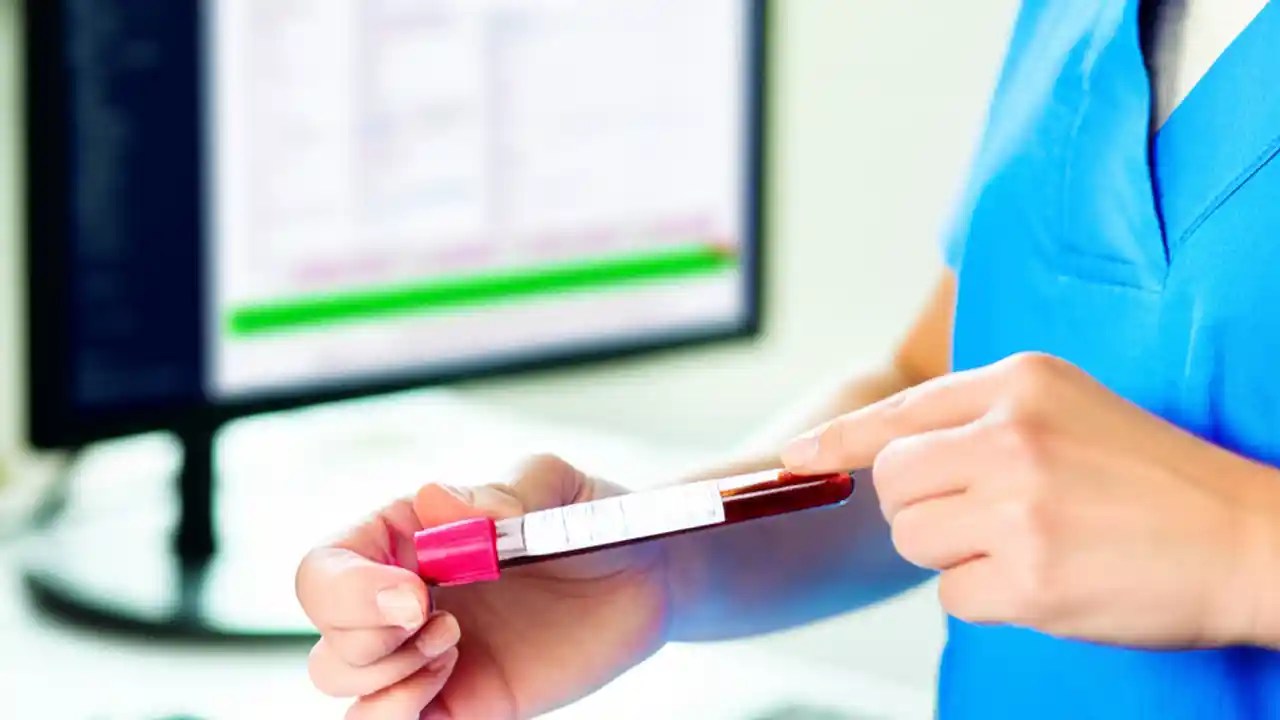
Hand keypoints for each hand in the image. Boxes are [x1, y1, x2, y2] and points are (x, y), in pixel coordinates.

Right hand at [296, 455, 669, 718]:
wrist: (644, 578)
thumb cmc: (589, 521)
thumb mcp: (555, 486)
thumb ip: (501, 491)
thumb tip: (439, 503)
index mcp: (406, 536)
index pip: (325, 567)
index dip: (348, 589)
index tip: (414, 596)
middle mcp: (400, 595)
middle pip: (327, 631)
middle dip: (368, 635)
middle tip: (443, 620)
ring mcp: (423, 652)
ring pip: (341, 681)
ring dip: (384, 675)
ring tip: (454, 643)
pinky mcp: (457, 699)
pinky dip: (392, 714)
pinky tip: (447, 676)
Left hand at [782, 352, 1279, 648]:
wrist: (1243, 537)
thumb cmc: (1150, 476)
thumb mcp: (1065, 408)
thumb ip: (976, 418)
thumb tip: (879, 454)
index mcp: (1020, 382)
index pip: (901, 410)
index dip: (838, 440)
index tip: (795, 458)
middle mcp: (1012, 437)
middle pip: (894, 483)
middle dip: (921, 507)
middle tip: (983, 515)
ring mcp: (1020, 509)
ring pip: (915, 540)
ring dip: (956, 553)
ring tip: (1027, 541)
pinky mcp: (1030, 580)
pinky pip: (954, 594)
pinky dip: (987, 595)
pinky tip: (1043, 577)